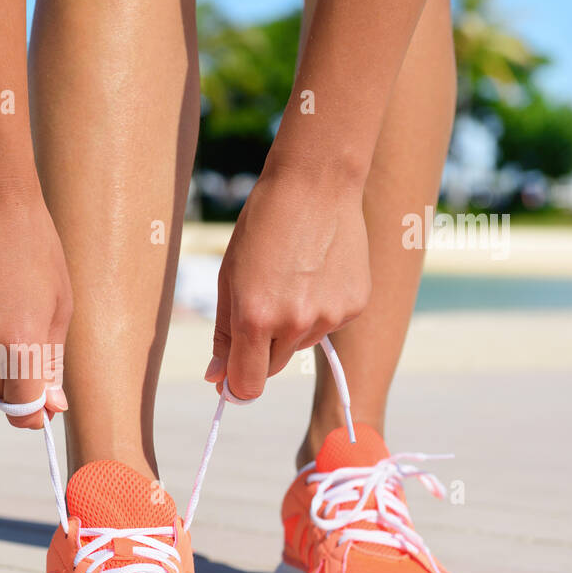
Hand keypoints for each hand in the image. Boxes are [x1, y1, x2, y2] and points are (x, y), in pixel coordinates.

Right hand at [0, 176, 71, 428]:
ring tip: (1, 305)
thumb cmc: (35, 249)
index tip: (42, 409)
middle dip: (16, 380)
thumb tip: (52, 405)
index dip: (34, 414)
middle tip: (26, 340)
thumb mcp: (58, 307)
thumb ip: (52, 362)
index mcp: (20, 343)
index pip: (23, 406)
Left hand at [205, 167, 370, 399]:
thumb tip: (216, 378)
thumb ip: (224, 334)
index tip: (229, 380)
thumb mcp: (229, 279)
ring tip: (291, 279)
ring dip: (290, 327)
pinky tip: (316, 274)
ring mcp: (330, 316)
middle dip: (259, 351)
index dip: (236, 386)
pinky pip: (328, 325)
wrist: (315, 186)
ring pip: (300, 344)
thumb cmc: (262, 229)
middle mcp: (295, 323)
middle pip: (272, 368)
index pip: (247, 384)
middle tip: (259, 307)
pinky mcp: (355, 305)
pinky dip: (319, 311)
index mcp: (255, 318)